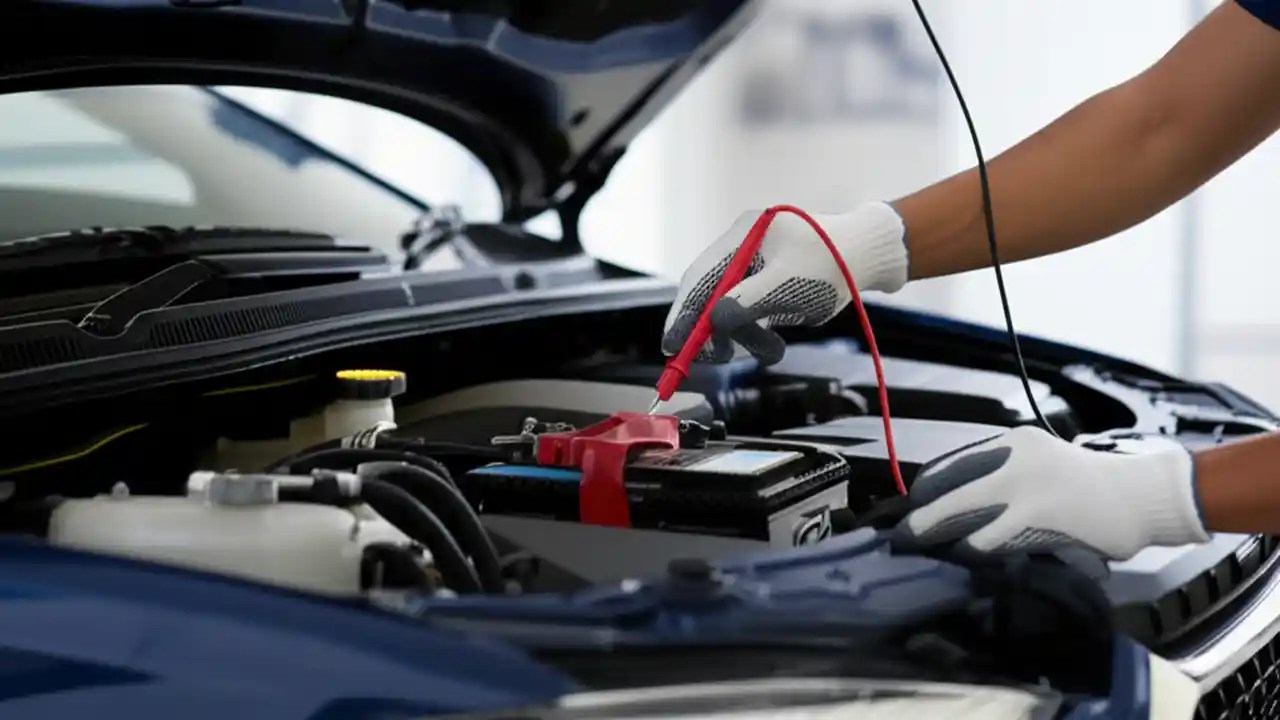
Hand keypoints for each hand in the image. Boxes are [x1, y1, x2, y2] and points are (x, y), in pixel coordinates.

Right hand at [661, 202, 907, 365]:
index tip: (672, 345)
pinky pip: (749, 312)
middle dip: (714, 331)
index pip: (698, 278)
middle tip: (716, 358)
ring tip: (771, 350)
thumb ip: (748, 302)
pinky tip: (775, 343)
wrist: (869, 256)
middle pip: (709, 295)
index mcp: (742, 236)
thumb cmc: (835, 264)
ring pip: (730, 309)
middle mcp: (742, 247)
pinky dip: (758, 332)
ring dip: (744, 337)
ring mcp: (754, 265)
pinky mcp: (766, 282)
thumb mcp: (790, 286)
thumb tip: (714, 320)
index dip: (682, 313)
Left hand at [893, 427, 1208, 560]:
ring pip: (960, 513)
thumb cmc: (1088, 490)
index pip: (949, 465)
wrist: (1140, 495)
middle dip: (919, 518)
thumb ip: (1000, 479)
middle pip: (946, 489)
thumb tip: (954, 505)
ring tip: (920, 549)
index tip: (909, 510)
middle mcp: (1011, 456)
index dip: (924, 492)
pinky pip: (990, 536)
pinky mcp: (1038, 513)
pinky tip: (965, 557)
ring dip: (937, 536)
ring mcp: (1024, 484)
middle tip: (899, 537)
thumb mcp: (1038, 467)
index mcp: (1010, 442)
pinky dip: (972, 550)